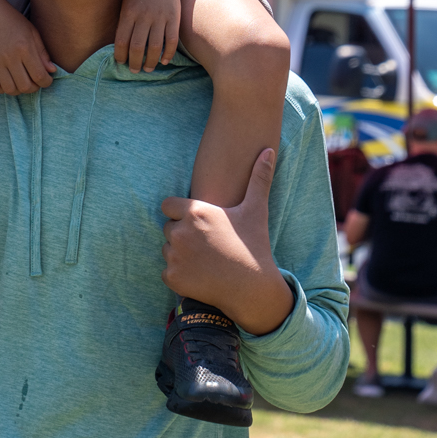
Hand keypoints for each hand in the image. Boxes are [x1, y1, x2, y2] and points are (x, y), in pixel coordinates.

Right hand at [0, 2, 55, 94]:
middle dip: (34, 88)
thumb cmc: (14, 22)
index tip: (47, 80)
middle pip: (25, 86)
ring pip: (10, 89)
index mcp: (25, 48)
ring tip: (22, 82)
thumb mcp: (33, 33)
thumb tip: (52, 71)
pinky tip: (8, 81)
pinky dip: (3, 89)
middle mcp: (10, 56)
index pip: (39, 76)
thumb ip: (42, 53)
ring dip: (19, 90)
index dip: (46, 82)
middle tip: (35, 82)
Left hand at [114, 0, 181, 71]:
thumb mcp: (127, 1)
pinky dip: (168, 53)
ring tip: (147, 69)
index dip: (120, 55)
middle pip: (137, 47)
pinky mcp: (174, 18)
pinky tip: (164, 60)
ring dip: (150, 62)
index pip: (122, 40)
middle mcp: (144, 16)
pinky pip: (171, 40)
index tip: (120, 62)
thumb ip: (124, 21)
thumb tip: (120, 45)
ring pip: (155, 47)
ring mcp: (160, 17)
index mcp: (129, 12)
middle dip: (134, 62)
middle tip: (134, 70)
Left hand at [160, 149, 292, 335]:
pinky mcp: (172, 277)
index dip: (182, 213)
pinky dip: (180, 274)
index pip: (168, 205)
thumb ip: (259, 178)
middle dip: (182, 234)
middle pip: (168, 228)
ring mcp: (174, 256)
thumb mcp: (256, 209)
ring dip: (180, 253)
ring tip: (205, 259)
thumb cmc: (253, 245)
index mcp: (194, 212)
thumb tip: (268, 150)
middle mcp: (180, 232)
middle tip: (207, 243)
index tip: (199, 223)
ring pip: (167, 249)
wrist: (252, 287)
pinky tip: (200, 275)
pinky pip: (167, 271)